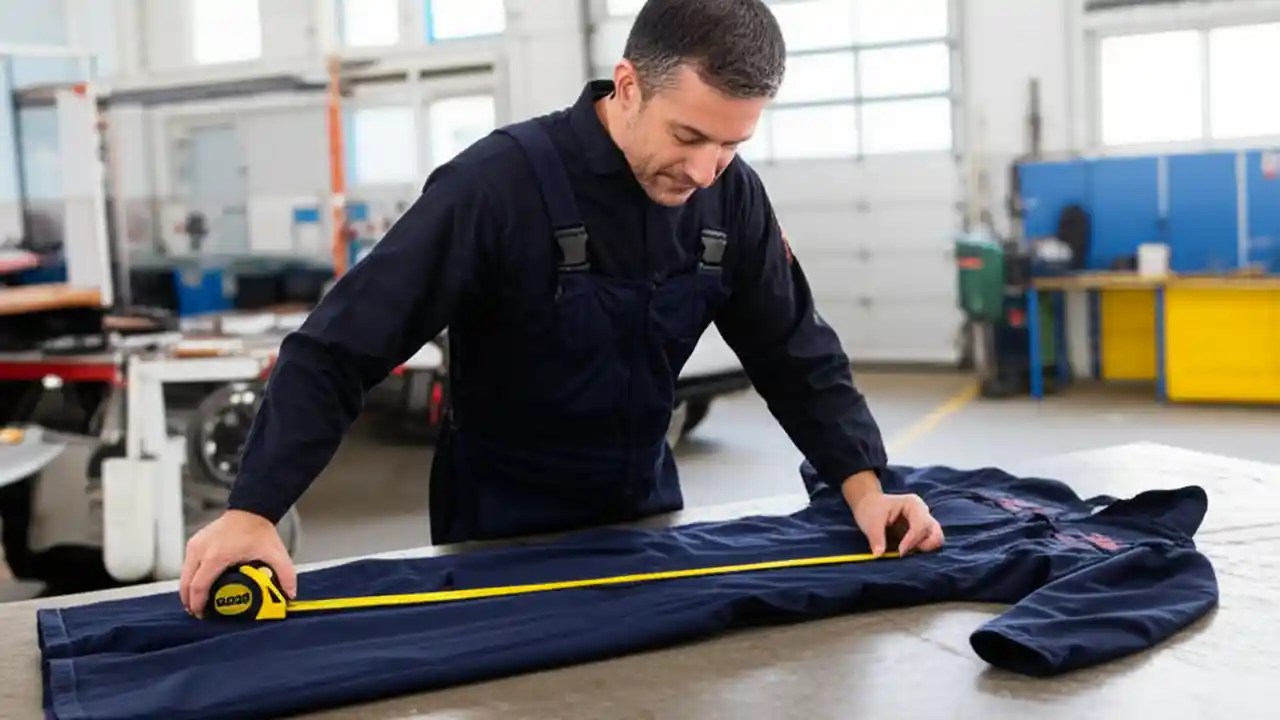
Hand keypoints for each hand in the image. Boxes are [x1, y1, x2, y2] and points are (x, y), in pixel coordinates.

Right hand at [179, 509, 296, 617]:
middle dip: (189, 601)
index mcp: (216, 556)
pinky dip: (189, 578)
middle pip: (186, 584)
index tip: (202, 615)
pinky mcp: (194, 542)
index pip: (199, 587)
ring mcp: (196, 545)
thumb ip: (286, 575)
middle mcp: (201, 550)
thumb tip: (290, 594)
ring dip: (187, 590)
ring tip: (196, 602)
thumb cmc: (259, 531)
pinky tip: (197, 585)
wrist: (251, 510)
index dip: (198, 604)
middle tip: (197, 613)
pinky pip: (187, 565)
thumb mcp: (275, 554)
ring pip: (184, 575)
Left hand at [842, 472, 944, 556]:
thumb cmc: (870, 509)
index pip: (921, 525)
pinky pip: (929, 543)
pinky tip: (907, 552)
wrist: (869, 504)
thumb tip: (879, 555)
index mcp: (913, 504)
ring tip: (907, 552)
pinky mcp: (922, 531)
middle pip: (936, 533)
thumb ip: (876, 538)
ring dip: (925, 549)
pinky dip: (922, 550)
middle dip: (925, 546)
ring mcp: (925, 521)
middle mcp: (923, 512)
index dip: (912, 541)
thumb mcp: (870, 522)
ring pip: (936, 539)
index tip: (899, 553)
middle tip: (907, 553)